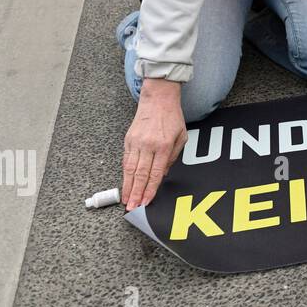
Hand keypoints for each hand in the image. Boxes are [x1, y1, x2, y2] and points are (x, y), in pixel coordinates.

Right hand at [122, 78, 187, 209]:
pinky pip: (126, 160)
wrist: (158, 99)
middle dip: (136, 193)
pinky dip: (124, 174)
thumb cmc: (172, 118)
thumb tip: (163, 175)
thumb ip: (174, 157)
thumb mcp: (182, 137)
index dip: (150, 189)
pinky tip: (124, 184)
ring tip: (126, 200)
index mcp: (164, 145)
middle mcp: (148, 145)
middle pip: (141, 174)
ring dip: (128, 187)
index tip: (146, 202)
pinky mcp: (128, 140)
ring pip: (130, 169)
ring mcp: (136, 142)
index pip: (156, 173)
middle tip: (132, 207)